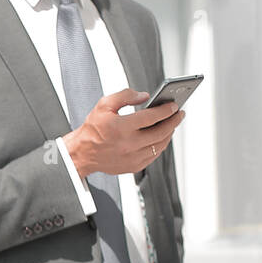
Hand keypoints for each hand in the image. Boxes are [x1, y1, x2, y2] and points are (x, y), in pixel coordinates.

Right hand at [61, 88, 184, 178]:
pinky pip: (153, 156)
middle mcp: (128, 144)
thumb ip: (124, 95)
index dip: (166, 110)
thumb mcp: (104, 105)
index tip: (174, 105)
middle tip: (179, 114)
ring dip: (169, 134)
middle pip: (161, 132)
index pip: (152, 117)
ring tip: (172, 124)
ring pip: (159, 145)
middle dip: (174, 121)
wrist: (82, 154)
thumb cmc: (92, 130)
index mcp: (121, 127)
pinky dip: (160, 146)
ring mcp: (132, 157)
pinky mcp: (133, 166)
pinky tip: (162, 137)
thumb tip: (144, 96)